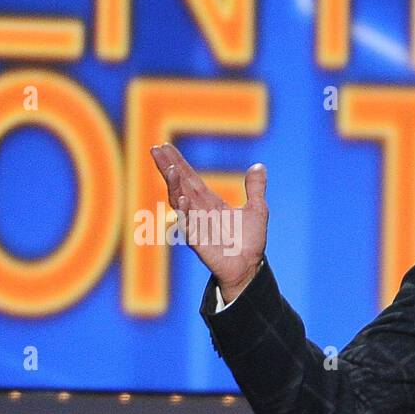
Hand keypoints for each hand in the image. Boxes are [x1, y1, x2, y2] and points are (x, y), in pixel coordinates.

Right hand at [148, 143, 267, 301]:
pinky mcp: (200, 242)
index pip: (190, 178)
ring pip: (180, 202)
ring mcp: (197, 225)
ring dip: (174, 186)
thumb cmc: (249, 242)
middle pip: (180, 185)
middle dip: (168, 168)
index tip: (165, 146)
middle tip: (156, 149)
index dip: (178, 163)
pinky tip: (181, 200)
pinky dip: (185, 213)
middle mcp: (199, 211)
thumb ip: (255, 188)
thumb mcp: (257, 210)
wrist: (250, 267)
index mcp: (209, 203)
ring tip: (169, 169)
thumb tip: (259, 166)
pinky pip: (188, 226)